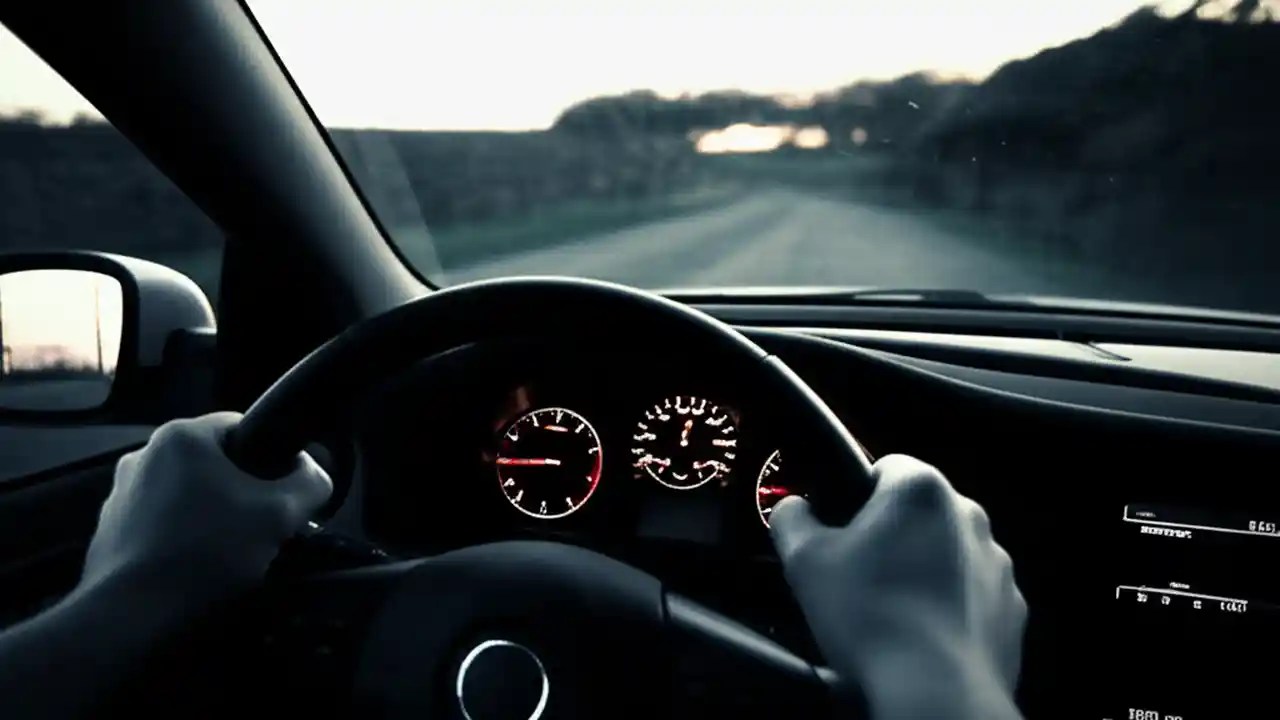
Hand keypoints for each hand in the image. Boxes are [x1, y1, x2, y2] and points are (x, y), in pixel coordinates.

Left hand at [82, 412, 331, 608]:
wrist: (134, 617)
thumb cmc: (208, 553)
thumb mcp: (281, 515)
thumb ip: (309, 483)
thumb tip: (311, 475)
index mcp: (182, 436)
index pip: (244, 427)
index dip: (275, 460)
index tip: (286, 495)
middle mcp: (143, 454)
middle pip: (213, 464)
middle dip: (241, 492)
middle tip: (264, 528)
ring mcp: (119, 494)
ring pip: (186, 495)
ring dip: (210, 515)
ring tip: (230, 553)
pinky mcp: (108, 530)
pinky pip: (159, 524)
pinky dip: (180, 538)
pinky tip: (195, 568)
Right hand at [771, 454, 1025, 718]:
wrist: (934, 689)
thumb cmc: (871, 617)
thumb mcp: (804, 560)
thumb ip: (791, 518)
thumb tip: (793, 510)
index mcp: (920, 489)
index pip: (884, 466)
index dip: (856, 497)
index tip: (841, 531)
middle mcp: (968, 516)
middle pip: (918, 512)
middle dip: (890, 536)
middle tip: (858, 575)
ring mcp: (996, 562)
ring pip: (946, 553)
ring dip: (921, 570)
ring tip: (888, 611)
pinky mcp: (1009, 606)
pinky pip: (970, 594)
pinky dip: (948, 606)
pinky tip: (919, 633)